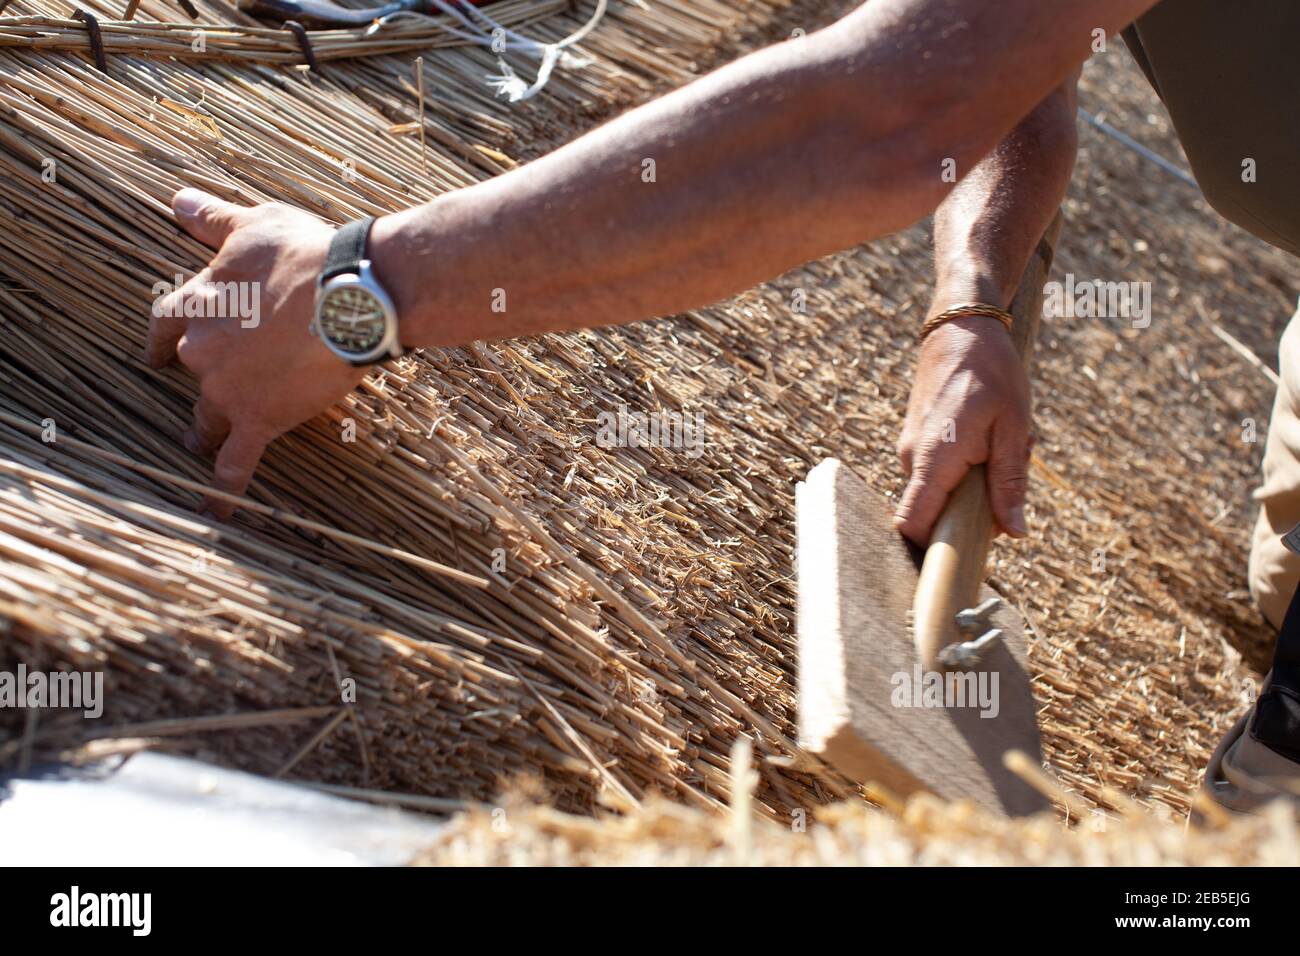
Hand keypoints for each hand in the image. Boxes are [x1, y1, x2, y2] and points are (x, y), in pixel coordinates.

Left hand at [147, 188, 366, 518]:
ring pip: (205, 419)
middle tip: (211, 390)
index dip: (162, 338)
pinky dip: (224, 490)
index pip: (163, 322)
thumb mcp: (255, 224)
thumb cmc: (307, 254)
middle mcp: (200, 350)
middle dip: (199, 382)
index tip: (158, 351)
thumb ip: (212, 218)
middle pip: (189, 374)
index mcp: (196, 301)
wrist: (350, 296)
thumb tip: (176, 200)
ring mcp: (227, 390)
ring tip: (201, 444)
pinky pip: (235, 462)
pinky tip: (218, 513)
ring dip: (203, 431)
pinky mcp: (258, 420)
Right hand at [895, 315, 1030, 544]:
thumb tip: (1015, 533)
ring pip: (937, 491)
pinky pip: (937, 472)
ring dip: (972, 486)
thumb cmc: (992, 373)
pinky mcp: (917, 439)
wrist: (961, 326)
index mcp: (935, 461)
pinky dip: (965, 468)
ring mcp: (910, 448)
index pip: (913, 525)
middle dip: (970, 513)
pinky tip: (990, 439)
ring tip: (1002, 450)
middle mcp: (912, 458)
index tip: (963, 557)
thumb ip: (1010, 484)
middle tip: (1008, 485)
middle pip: (930, 514)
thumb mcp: (1015, 429)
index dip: (932, 550)